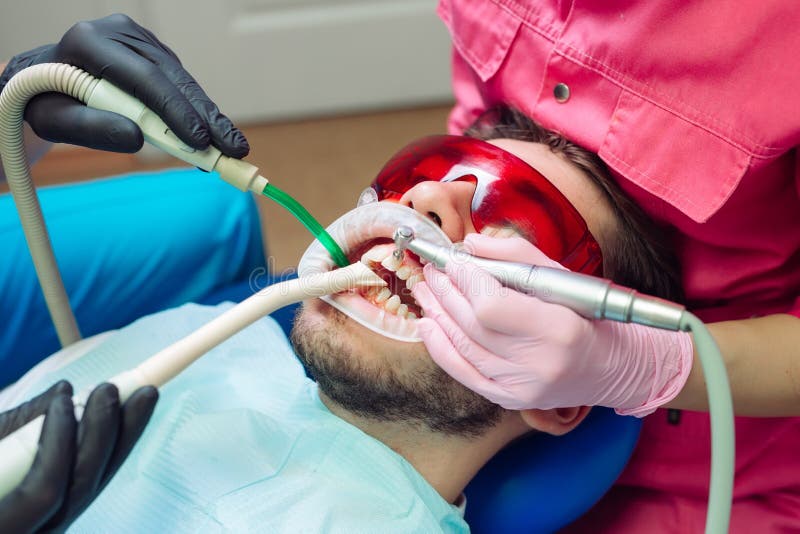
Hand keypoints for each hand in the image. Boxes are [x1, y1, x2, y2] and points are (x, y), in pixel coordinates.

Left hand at [0, 13, 248, 155]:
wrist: (43, 80)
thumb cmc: (46, 103)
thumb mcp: (55, 121)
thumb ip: (92, 128)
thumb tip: (137, 138)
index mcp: (90, 42)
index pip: (144, 78)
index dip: (176, 111)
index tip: (201, 141)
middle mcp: (119, 33)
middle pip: (173, 79)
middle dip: (207, 118)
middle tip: (234, 149)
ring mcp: (139, 40)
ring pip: (182, 81)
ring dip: (210, 116)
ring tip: (232, 147)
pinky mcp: (153, 51)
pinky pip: (181, 83)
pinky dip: (198, 110)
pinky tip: (214, 133)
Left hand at [0, 380, 157, 532]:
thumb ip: (25, 420)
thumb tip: (67, 389)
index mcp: (39, 511)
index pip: (93, 471)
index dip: (122, 433)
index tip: (146, 393)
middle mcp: (41, 524)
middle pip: (96, 479)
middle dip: (124, 431)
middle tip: (141, 388)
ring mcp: (28, 532)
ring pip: (80, 484)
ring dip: (101, 430)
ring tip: (107, 390)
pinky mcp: (10, 530)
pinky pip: (45, 489)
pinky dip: (61, 443)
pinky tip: (64, 405)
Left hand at [411, 234, 692, 414]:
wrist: (612, 368)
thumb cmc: (588, 316)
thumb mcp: (562, 277)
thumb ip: (516, 256)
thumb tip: (469, 245)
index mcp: (559, 329)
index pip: (491, 306)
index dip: (465, 280)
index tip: (453, 259)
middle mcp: (538, 365)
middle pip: (472, 324)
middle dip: (445, 291)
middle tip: (432, 268)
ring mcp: (521, 388)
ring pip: (463, 347)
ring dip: (437, 313)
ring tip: (424, 287)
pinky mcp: (509, 401)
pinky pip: (464, 373)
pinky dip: (439, 348)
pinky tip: (426, 324)